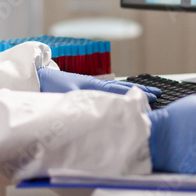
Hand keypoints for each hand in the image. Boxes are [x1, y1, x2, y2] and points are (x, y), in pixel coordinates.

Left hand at [37, 67, 160, 103]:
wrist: (38, 78)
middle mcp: (95, 85)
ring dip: (130, 92)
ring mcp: (90, 87)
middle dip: (140, 92)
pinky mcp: (84, 89)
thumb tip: (98, 118)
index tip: (153, 96)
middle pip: (122, 88)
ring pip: (115, 89)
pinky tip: (121, 97)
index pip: (121, 90)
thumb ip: (83, 107)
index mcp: (94, 86)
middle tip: (158, 94)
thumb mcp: (69, 98)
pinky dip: (118, 94)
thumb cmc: (51, 86)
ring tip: (144, 95)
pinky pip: (106, 92)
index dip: (137, 94)